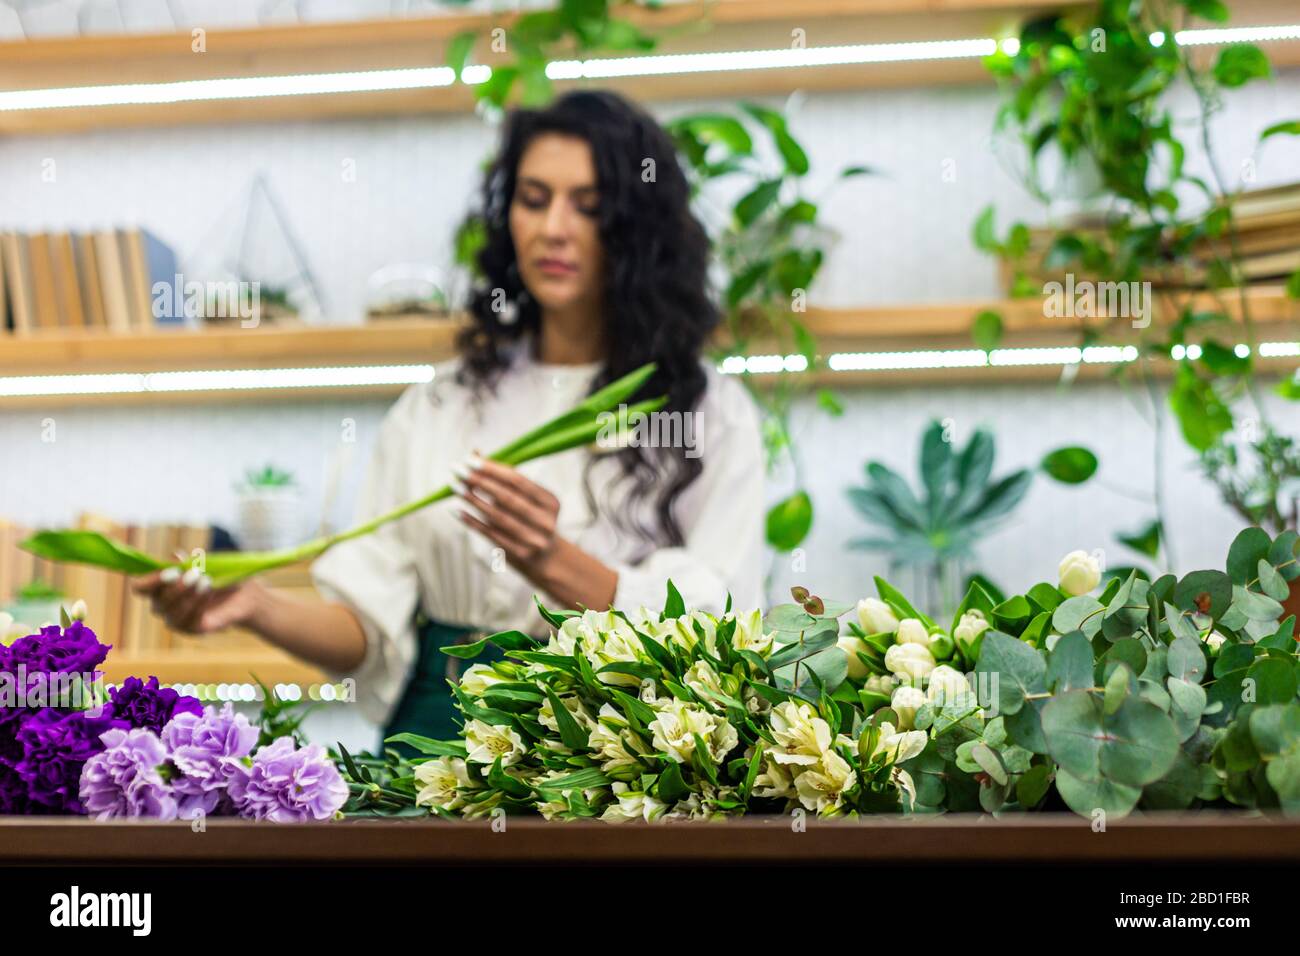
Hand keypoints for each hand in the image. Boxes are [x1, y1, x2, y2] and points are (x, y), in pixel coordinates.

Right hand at [131, 567, 261, 635]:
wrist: (245, 592)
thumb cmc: (220, 574)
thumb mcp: (205, 564)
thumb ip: (188, 562)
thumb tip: (175, 557)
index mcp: (160, 586)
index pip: (140, 588)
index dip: (149, 581)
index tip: (171, 572)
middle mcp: (163, 605)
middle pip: (158, 601)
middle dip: (177, 587)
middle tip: (196, 573)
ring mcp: (176, 619)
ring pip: (172, 612)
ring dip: (188, 596)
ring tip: (206, 581)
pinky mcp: (192, 629)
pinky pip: (188, 621)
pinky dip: (198, 605)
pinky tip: (209, 592)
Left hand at [453, 454, 560, 570]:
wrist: (545, 559)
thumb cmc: (529, 519)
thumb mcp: (525, 498)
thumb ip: (502, 477)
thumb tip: (474, 452)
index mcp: (550, 501)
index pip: (518, 480)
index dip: (493, 469)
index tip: (470, 459)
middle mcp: (545, 520)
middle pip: (507, 497)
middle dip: (479, 481)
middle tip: (457, 469)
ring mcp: (534, 539)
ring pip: (497, 516)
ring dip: (472, 499)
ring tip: (454, 486)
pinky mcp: (520, 554)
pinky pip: (491, 534)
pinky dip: (472, 521)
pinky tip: (457, 510)